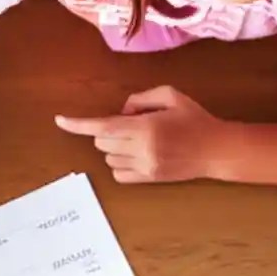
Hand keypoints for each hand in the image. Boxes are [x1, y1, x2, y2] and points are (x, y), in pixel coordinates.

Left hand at [55, 86, 226, 183]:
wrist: (216, 150)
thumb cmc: (194, 119)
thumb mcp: (171, 95)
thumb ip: (140, 98)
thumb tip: (121, 112)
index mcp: (146, 127)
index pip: (103, 127)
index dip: (78, 124)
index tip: (60, 120)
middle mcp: (142, 150)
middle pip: (102, 142)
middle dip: (109, 131)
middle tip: (133, 124)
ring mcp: (144, 167)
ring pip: (108, 157)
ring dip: (115, 146)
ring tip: (140, 139)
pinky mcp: (148, 179)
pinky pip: (118, 173)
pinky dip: (120, 162)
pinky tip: (137, 154)